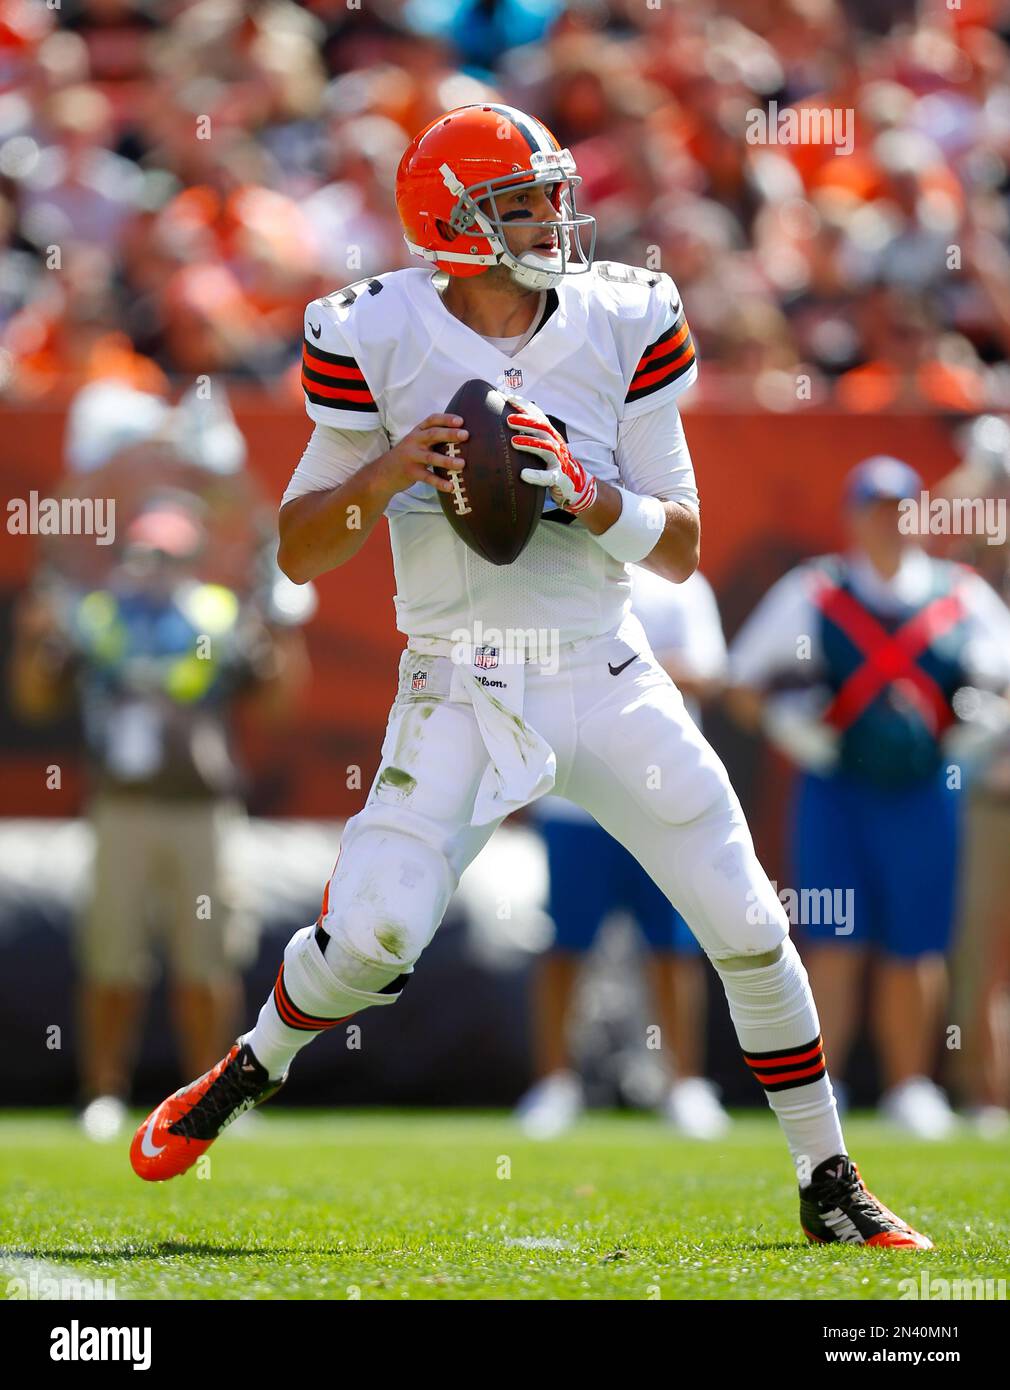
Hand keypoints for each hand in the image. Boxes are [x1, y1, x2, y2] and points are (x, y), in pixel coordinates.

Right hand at [375, 414, 467, 497]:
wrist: (383, 473)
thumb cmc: (407, 456)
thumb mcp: (416, 442)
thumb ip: (432, 437)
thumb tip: (460, 436)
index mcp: (417, 432)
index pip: (432, 420)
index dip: (446, 419)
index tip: (461, 421)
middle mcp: (414, 441)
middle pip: (433, 435)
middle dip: (449, 434)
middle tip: (465, 435)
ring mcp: (411, 457)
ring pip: (431, 457)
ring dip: (447, 460)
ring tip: (462, 464)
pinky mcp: (410, 472)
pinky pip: (427, 477)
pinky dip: (439, 482)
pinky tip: (450, 487)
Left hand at [504, 392, 597, 514]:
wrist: (572, 486)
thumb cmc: (551, 464)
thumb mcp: (541, 446)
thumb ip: (529, 434)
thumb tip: (507, 420)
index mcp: (550, 436)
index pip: (538, 417)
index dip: (525, 406)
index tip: (509, 398)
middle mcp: (555, 444)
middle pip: (543, 428)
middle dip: (526, 421)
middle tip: (508, 419)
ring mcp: (558, 460)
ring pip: (546, 448)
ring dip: (530, 443)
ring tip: (513, 441)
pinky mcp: (559, 478)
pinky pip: (549, 476)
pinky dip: (537, 475)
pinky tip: (524, 474)